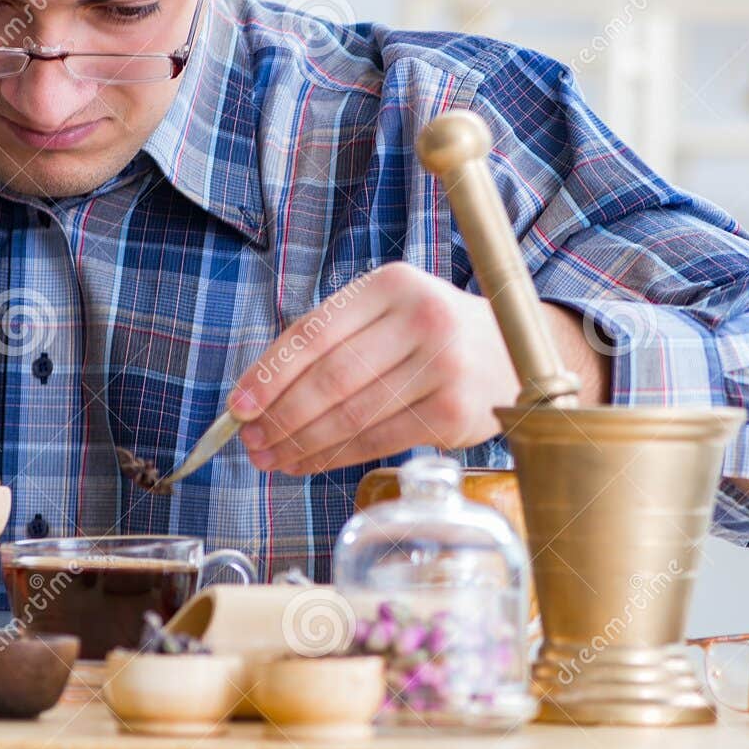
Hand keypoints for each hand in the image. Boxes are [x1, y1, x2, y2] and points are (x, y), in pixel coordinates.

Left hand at [226, 263, 604, 475]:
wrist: (511, 352)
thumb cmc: (428, 333)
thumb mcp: (385, 311)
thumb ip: (329, 340)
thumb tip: (256, 395)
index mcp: (392, 284)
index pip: (315, 333)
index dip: (270, 374)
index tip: (237, 406)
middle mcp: (422, 320)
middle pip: (332, 377)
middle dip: (281, 416)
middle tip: (250, 442)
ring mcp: (444, 368)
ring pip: (353, 414)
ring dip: (302, 443)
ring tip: (270, 457)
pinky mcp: (455, 413)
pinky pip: (378, 441)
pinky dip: (335, 456)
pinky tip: (307, 463)